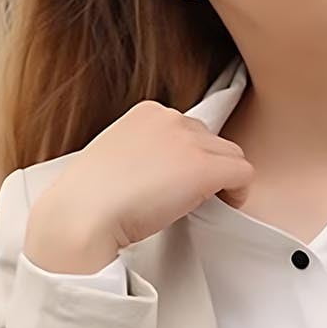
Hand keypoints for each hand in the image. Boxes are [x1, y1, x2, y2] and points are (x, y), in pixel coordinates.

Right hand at [24, 102, 253, 275]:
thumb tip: (172, 169)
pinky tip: (220, 207)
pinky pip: (244, 174)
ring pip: (231, 156)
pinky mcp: (204, 167)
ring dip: (223, 179)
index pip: (189, 129)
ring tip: (201, 203)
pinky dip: (239, 192)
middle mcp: (172, 118)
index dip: (189, 157)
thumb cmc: (90, 198)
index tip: (177, 180)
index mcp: (148, 112)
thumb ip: (148, 151)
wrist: (83, 215)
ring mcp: (189, 141)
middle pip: (213, 141)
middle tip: (190, 195)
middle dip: (207, 167)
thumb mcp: (117, 156)